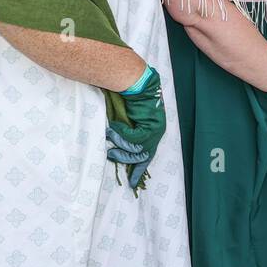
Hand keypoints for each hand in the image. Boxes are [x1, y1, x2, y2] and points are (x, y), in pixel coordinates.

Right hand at [106, 73, 166, 192]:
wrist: (136, 82)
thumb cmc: (129, 100)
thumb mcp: (126, 121)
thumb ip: (124, 135)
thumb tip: (115, 150)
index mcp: (153, 134)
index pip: (147, 157)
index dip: (139, 170)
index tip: (132, 184)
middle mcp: (157, 134)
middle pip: (141, 156)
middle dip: (125, 158)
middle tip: (111, 155)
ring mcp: (156, 130)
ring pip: (136, 148)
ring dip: (121, 144)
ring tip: (110, 136)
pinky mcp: (151, 125)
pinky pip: (134, 138)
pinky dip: (122, 134)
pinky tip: (114, 126)